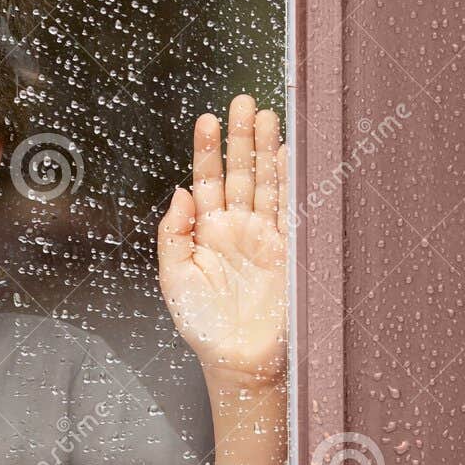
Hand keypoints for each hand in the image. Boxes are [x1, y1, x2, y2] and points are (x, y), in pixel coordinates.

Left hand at [157, 94, 286, 382]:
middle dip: (241, 138)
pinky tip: (290, 154)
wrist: (241, 362)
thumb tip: (180, 192)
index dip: (207, 151)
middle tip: (243, 102)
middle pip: (240, 173)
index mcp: (206, 234)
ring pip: (267, 184)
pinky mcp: (289, 251)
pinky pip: (290, 209)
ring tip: (266, 116)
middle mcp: (237, 230)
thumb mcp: (174, 279)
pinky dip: (291, 181)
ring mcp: (265, 238)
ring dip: (267, 150)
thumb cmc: (204, 328)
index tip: (207, 119)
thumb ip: (172, 234)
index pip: (208, 181)